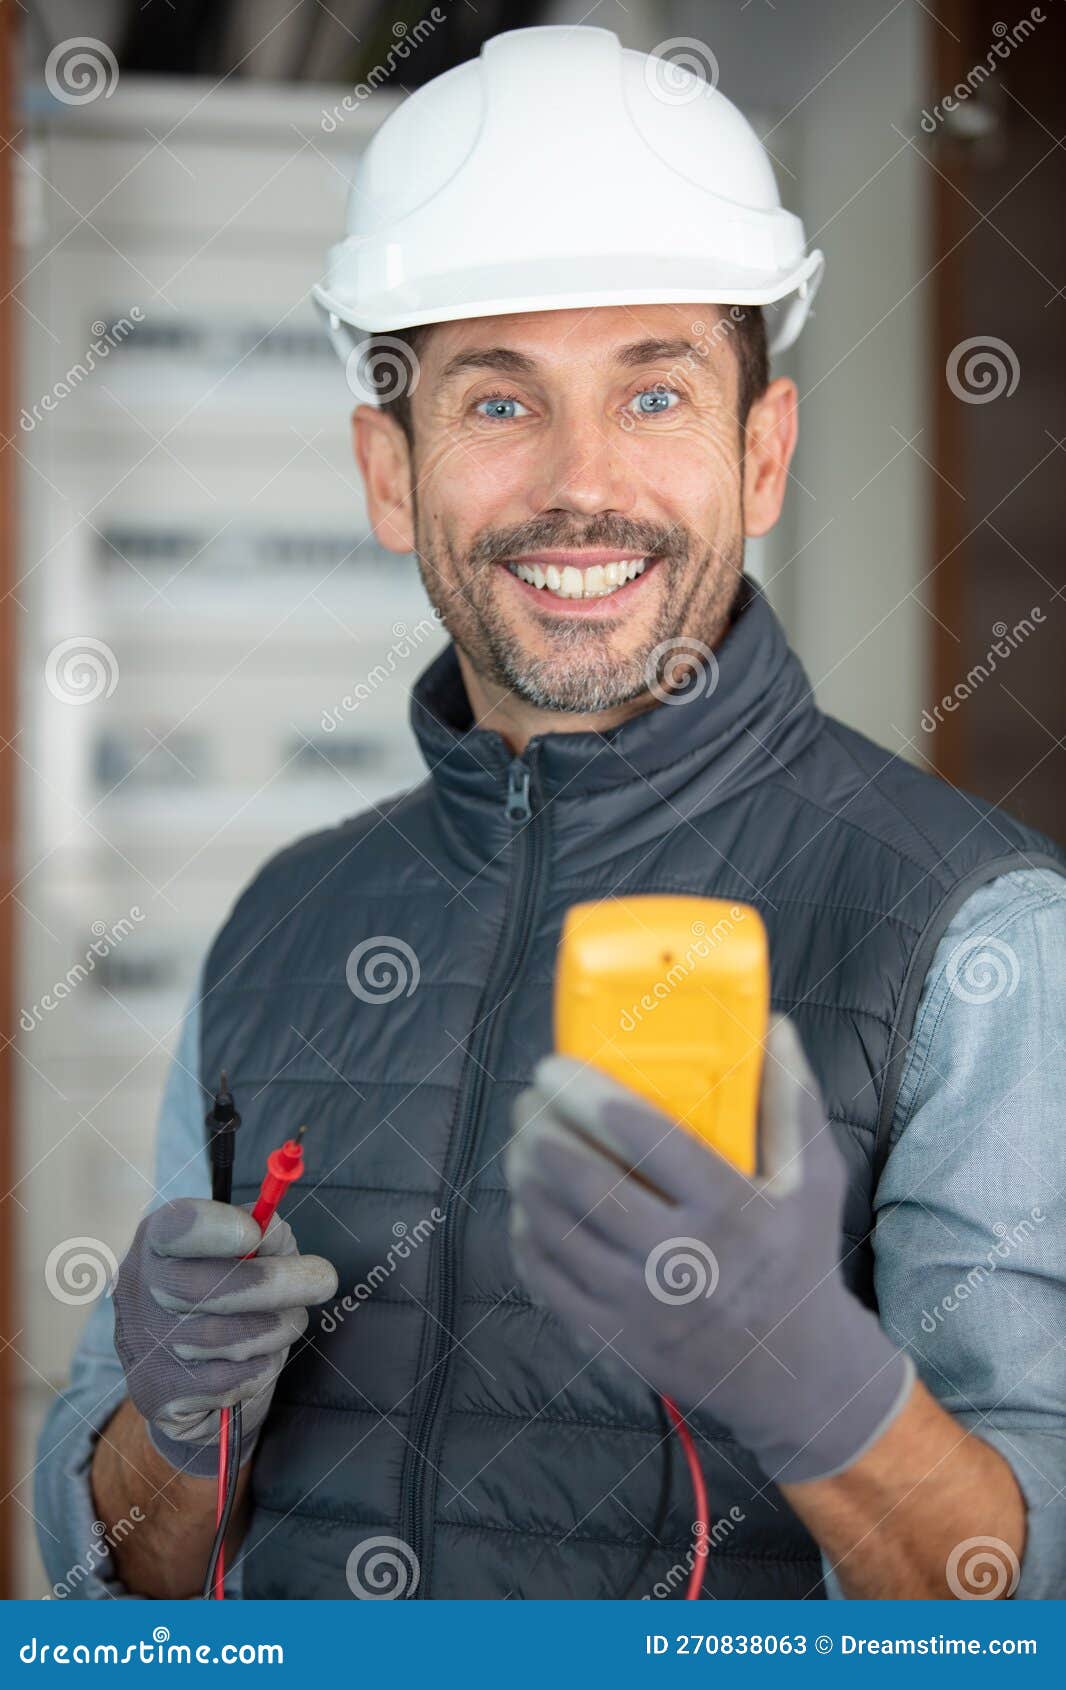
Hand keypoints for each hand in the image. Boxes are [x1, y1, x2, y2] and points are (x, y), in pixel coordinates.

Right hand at [112, 1198, 337, 1475]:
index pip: (178, 1227)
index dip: (219, 1229)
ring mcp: (144, 1344)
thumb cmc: (233, 1292)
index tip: (255, 1233)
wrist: (195, 1372)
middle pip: (208, 1287)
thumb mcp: (248, 1250)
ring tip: (291, 1321)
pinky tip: (260, 1356)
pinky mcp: (158, 1392)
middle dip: (278, 1284)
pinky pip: (230, 1380)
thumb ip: (265, 1233)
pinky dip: (261, 1367)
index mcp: (158, 1240)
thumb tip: (272, 1236)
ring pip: (227, 1337)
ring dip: (277, 1329)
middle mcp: (140, 1289)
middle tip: (324, 1279)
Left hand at [506, 1015, 913, 1484]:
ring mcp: (643, 1305)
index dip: (590, 1099)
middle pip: (589, 1185)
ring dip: (525, 1178)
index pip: (649, 1142)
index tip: (556, 1067)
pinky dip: (527, 1237)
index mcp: (732, 1211)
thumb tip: (773, 1026)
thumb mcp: (814, 1178)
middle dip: (543, 1132)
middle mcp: (684, 1261)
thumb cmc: (797, 1255)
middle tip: (527, 1099)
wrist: (792, 1371)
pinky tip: (524, 1203)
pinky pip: (551, 1281)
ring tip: (519, 1139)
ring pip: (560, 1231)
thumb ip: (791, 1100)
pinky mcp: (616, 1338)